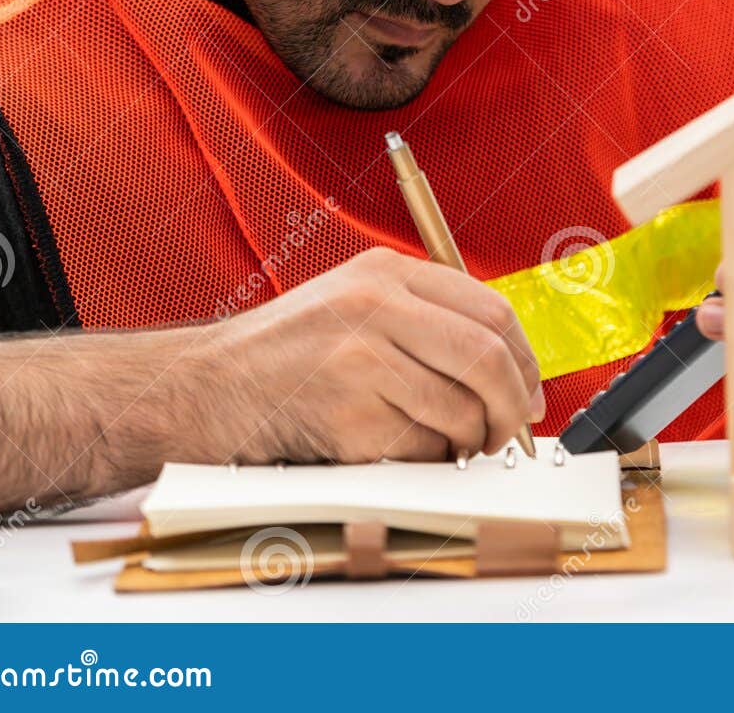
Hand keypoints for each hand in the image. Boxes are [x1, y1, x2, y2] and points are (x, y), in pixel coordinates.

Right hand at [211, 246, 543, 463]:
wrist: (202, 388)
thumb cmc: (284, 352)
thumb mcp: (352, 301)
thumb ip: (425, 317)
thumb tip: (510, 367)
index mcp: (386, 273)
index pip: (492, 311)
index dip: (525, 360)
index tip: (531, 391)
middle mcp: (376, 308)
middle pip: (487, 360)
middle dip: (513, 407)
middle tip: (513, 433)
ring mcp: (360, 362)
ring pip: (461, 411)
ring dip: (470, 441)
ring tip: (453, 444)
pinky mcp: (348, 418)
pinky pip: (421, 448)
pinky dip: (426, 460)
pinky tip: (402, 449)